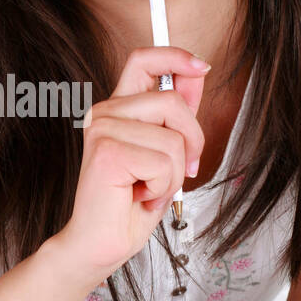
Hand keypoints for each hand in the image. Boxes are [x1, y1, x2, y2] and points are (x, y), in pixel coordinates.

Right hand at [56, 46, 209, 283]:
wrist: (100, 244)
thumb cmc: (127, 206)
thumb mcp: (164, 154)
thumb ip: (177, 115)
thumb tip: (195, 75)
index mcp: (118, 109)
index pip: (143, 60)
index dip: (174, 56)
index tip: (200, 67)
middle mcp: (105, 113)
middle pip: (173, 101)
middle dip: (191, 141)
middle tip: (176, 172)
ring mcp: (102, 129)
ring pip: (173, 138)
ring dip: (173, 175)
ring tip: (149, 189)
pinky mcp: (107, 152)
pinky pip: (164, 162)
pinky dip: (162, 188)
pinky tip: (140, 197)